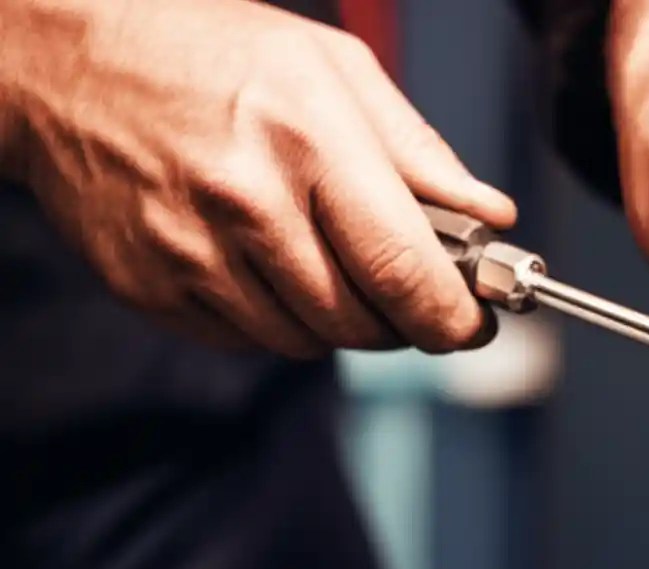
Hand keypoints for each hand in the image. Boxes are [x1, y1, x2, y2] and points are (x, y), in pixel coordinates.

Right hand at [0, 0, 513, 355]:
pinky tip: (273, 268)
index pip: (402, 267)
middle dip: (405, 322)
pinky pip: (250, 341)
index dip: (451, 316)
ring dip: (344, 323)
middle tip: (413, 296)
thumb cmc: (213, 53)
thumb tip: (489, 217)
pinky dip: (281, 321)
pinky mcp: (153, 288)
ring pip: (309, 340)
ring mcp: (192, 253)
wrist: (65, 62)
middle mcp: (248, 203)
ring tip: (336, 265)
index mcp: (308, 139)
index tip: (472, 324)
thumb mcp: (333, 69)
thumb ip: (420, 152)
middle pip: (361, 320)